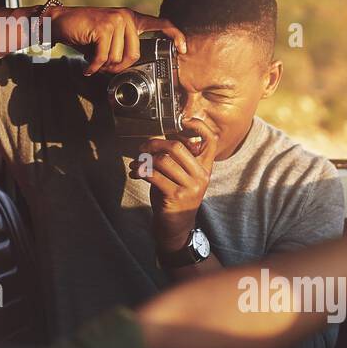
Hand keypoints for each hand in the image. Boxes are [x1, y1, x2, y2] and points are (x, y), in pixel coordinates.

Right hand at [49, 7, 187, 74]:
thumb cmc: (85, 33)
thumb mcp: (109, 38)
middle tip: (104, 67)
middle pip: (134, 55)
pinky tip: (87, 66)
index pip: (161, 24)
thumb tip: (131, 66)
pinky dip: (93, 66)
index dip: (175, 36)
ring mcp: (116, 20)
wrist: (61, 21)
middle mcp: (127, 17)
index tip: (183, 48)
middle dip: (118, 67)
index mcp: (132, 19)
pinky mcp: (104, 27)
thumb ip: (123, 47)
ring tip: (93, 61)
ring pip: (118, 58)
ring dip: (103, 66)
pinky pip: (104, 57)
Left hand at [128, 118, 218, 251]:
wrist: (175, 227)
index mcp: (205, 167)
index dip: (199, 127)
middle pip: (177, 147)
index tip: (184, 120)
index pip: (210, 141)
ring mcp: (191, 187)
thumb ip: (176, 159)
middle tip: (142, 148)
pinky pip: (154, 175)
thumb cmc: (174, 197)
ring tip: (136, 164)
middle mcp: (201, 176)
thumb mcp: (180, 176)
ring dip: (144, 160)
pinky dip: (141, 171)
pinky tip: (135, 173)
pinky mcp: (177, 196)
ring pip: (163, 161)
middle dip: (154, 144)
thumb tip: (157, 139)